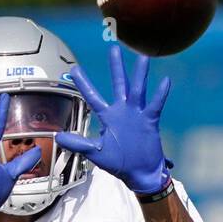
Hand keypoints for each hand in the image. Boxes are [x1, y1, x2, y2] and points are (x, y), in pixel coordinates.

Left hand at [56, 46, 170, 196]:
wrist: (139, 173)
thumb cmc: (119, 164)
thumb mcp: (95, 153)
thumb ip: (78, 144)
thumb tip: (57, 137)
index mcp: (108, 117)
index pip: (93, 97)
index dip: (84, 83)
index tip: (74, 68)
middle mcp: (122, 111)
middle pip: (118, 84)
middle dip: (116, 67)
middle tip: (113, 48)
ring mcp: (136, 114)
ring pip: (138, 89)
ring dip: (140, 74)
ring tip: (143, 57)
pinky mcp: (149, 120)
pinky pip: (155, 105)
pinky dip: (160, 94)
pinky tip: (165, 81)